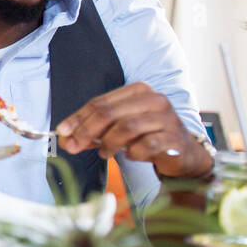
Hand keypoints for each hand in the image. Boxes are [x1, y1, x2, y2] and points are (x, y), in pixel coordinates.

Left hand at [56, 82, 212, 177]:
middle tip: (74, 146)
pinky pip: (145, 145)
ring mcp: (167, 118)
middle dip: (86, 131)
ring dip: (109, 143)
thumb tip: (66, 138)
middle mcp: (154, 100)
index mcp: (138, 91)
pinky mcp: (174, 138)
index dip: (78, 118)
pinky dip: (132, 153)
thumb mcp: (117, 130)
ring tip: (105, 152)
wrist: (183, 154)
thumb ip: (93, 131)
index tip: (62, 132)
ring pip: (126, 127)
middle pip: (110, 113)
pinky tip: (132, 155)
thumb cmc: (147, 137)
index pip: (100, 102)